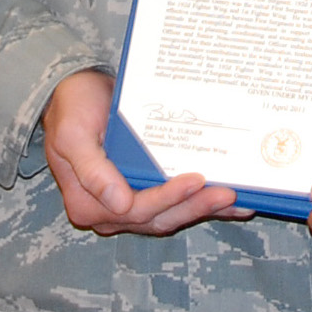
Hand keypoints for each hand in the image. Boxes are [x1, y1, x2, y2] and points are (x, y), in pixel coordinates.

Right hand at [42, 69, 249, 234]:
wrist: (76, 93)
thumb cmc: (73, 108)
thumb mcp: (73, 134)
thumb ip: (92, 170)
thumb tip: (119, 204)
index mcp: (89, 203)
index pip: (136, 209)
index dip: (168, 197)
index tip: (196, 180)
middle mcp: (110, 211)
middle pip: (159, 217)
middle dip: (195, 206)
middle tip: (228, 193)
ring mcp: (129, 204)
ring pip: (171, 214)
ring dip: (203, 209)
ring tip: (237, 199)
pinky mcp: (144, 191)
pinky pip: (175, 203)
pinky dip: (201, 202)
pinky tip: (230, 201)